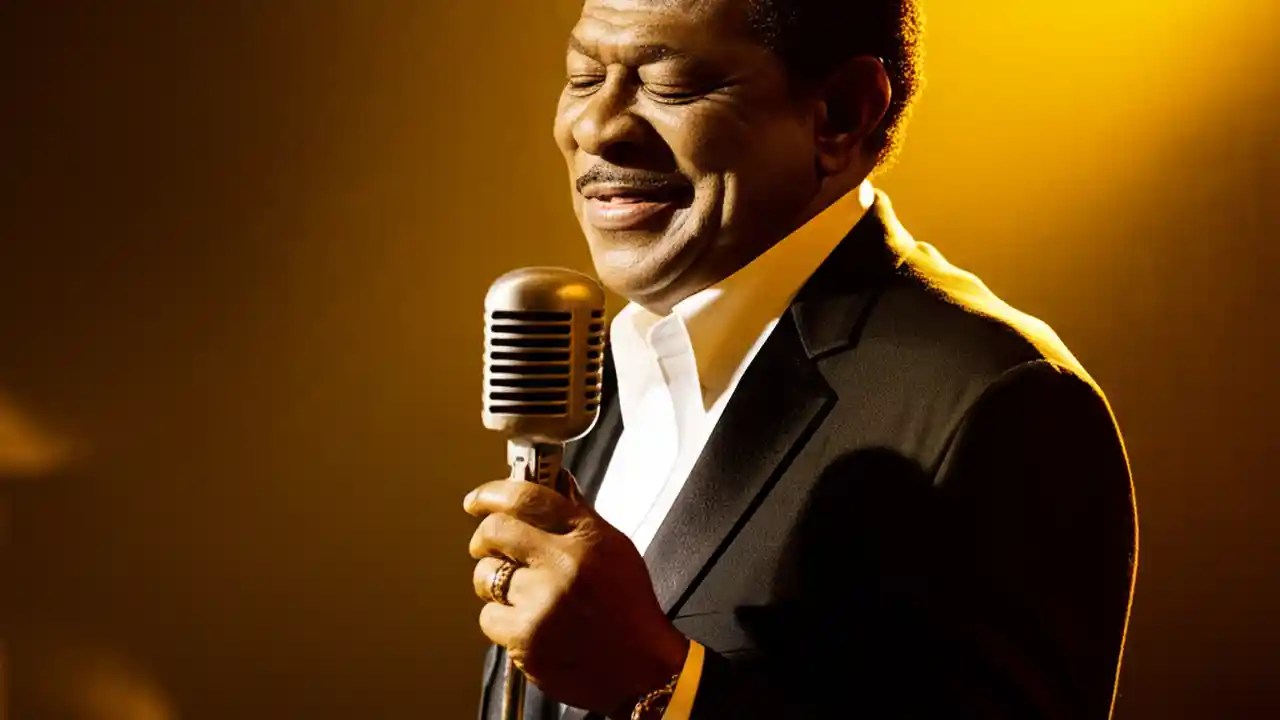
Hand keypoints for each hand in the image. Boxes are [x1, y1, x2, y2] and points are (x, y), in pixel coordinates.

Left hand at [464, 474, 688, 715]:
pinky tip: (526, 624)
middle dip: (483, 538)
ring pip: (486, 576)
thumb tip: (554, 481)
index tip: (478, 501)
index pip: (527, 498)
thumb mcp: (616, 549)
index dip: (492, 494)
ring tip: (518, 593)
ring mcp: (541, 603)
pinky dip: (501, 620)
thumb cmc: (629, 607)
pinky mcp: (526, 640)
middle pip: (495, 532)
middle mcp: (562, 565)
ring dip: (493, 581)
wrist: (642, 668)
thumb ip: (579, 515)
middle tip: (488, 546)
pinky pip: (489, 618)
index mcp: (586, 537)